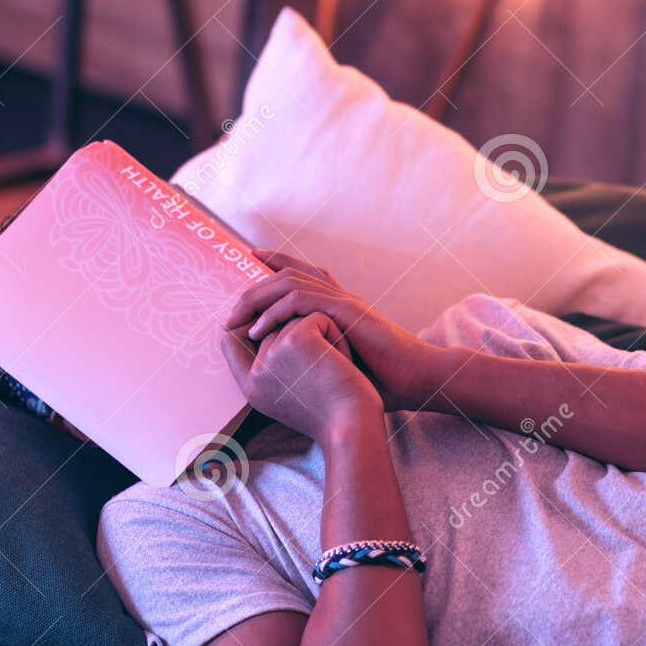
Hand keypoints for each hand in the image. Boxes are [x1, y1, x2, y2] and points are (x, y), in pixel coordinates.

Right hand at [222, 311, 382, 444]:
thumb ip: (275, 366)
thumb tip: (271, 326)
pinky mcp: (294, 340)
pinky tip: (342, 359)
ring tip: (334, 366)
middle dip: (302, 333)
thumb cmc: (334, 413)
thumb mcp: (292, 393)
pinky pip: (316, 317)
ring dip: (322, 334)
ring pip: (294, 318)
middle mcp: (256, 373)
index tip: (282, 328)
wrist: (354, 427)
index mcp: (250, 387)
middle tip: (325, 367)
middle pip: (271, 325)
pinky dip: (336, 333)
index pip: (231, 341)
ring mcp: (272, 355)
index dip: (252, 325)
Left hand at [225, 252, 440, 411]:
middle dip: (253, 287)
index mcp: (337, 305)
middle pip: (288, 273)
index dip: (272, 267)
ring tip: (237, 319)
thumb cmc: (383, 378)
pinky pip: (302, 301)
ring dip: (257, 298)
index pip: (300, 275)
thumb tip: (288, 371)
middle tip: (230, 311)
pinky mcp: (346, 312)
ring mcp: (342, 301)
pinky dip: (275, 312)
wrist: (416, 379)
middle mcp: (338, 297)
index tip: (244, 274)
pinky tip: (260, 330)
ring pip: (289, 283)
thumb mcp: (341, 365)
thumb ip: (318, 358)